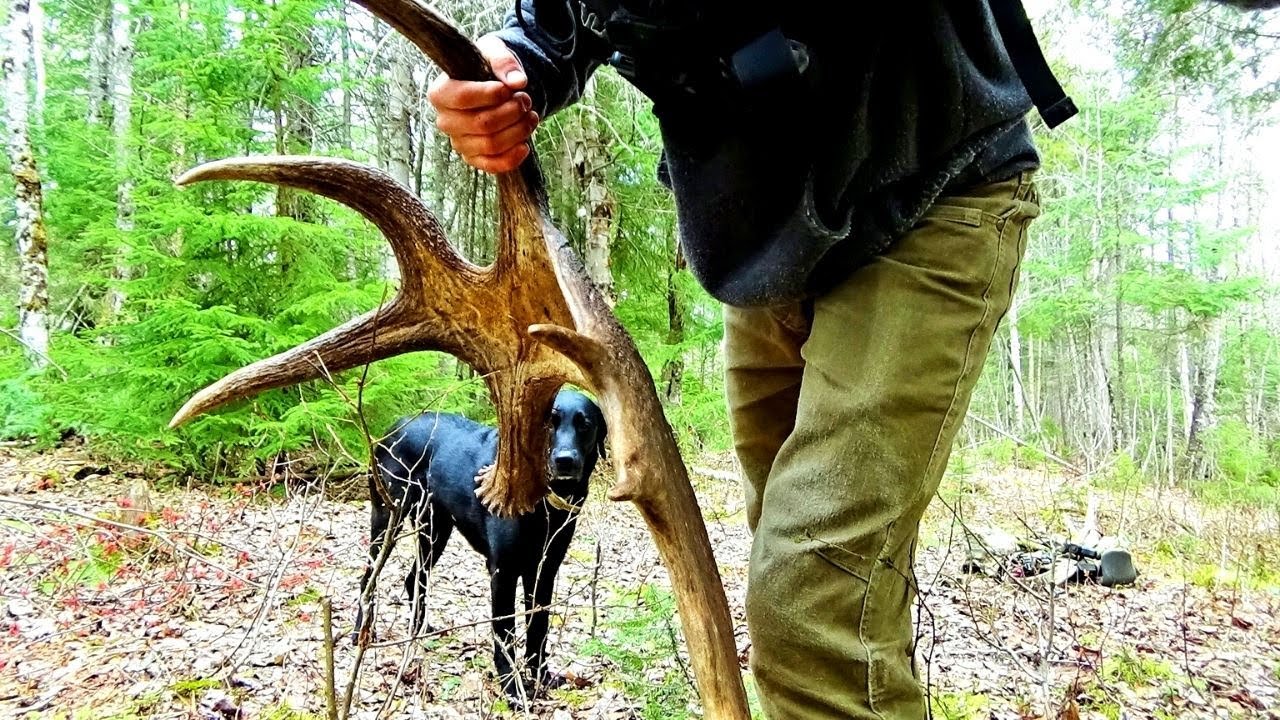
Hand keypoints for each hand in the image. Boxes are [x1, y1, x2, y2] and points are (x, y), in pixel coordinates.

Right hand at [427, 35, 539, 173]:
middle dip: (512, 112)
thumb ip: (504, 61)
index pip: (463, 97)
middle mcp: (445, 120)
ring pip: (491, 145)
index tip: (509, 89)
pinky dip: (512, 158)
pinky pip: (492, 166)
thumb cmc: (486, 67)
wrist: (491, 87)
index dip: (491, 94)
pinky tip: (525, 145)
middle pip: (482, 124)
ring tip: (531, 116)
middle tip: (526, 100)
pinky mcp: (473, 158)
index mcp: (441, 93)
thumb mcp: (493, 51)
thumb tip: (518, 81)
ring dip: (518, 131)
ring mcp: (458, 142)